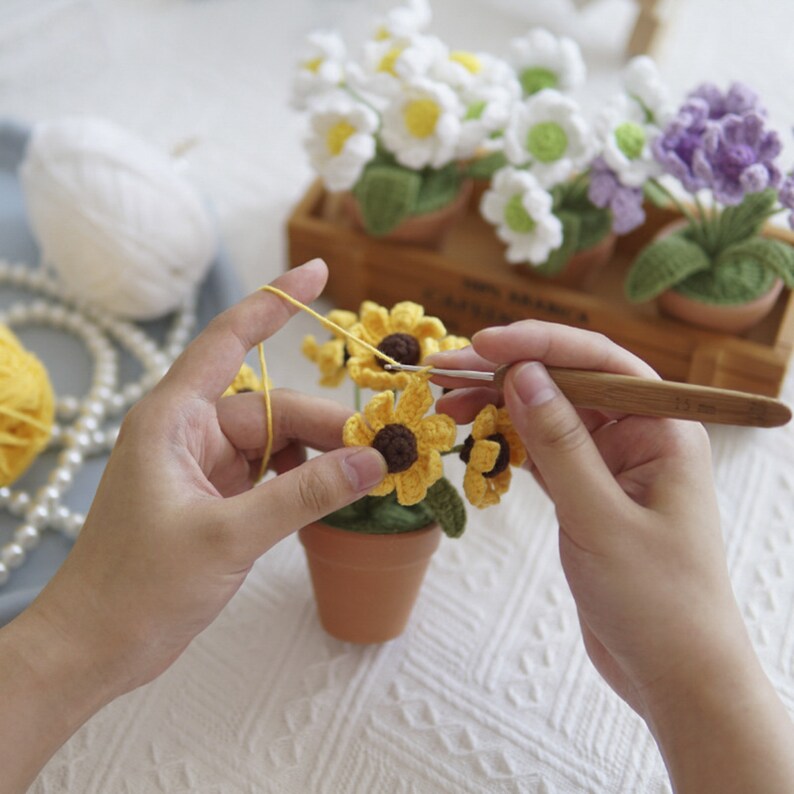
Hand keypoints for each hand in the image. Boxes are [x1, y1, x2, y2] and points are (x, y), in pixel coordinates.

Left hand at [0, 259, 385, 792]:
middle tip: (381, 452)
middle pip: (272, 410)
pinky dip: (302, 482)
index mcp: (173, 418)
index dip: (273, 303)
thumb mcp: (230, 535)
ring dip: (318, 459)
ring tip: (363, 479)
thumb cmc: (140, 586)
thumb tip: (373, 461)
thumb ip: (305, 495)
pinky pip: (270, 474)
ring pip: (277, 444)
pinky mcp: (215, 497)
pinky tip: (328, 499)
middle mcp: (189, 431)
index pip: (228, 341)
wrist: (98, 647)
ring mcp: (203, 466)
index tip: (318, 273)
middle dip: (326, 428)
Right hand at [431, 320, 793, 792]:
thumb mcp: (602, 516)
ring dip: (498, 406)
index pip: (599, 361)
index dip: (540, 343)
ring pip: (547, 416)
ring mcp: (608, 465)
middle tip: (444, 371)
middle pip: (566, 383)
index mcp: (662, 427)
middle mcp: (636, 436)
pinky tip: (473, 436)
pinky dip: (506, 443)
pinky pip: (541, 452)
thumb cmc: (657, 599)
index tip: (485, 344)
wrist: (676, 673)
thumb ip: (561, 442)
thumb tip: (523, 374)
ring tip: (447, 404)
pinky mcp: (585, 494)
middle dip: (506, 372)